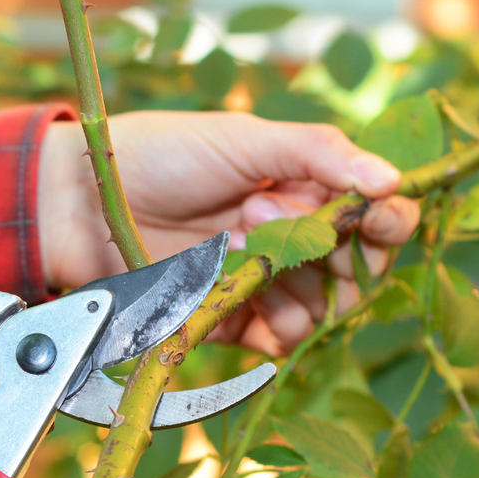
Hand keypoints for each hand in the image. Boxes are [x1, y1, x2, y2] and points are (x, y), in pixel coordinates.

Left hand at [37, 112, 420, 354]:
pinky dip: (278, 326)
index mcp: (305, 188)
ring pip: (322, 308)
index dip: (388, 220)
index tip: (382, 217)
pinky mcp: (231, 319)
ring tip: (241, 241)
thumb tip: (393, 179)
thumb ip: (319, 153)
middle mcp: (292, 238)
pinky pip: (280, 339)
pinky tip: (249, 297)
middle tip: (273, 218)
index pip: (374, 216)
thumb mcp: (246, 139)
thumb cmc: (163, 155)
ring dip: (299, 283)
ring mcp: (263, 282)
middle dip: (338, 253)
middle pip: (357, 270)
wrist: (85, 201)